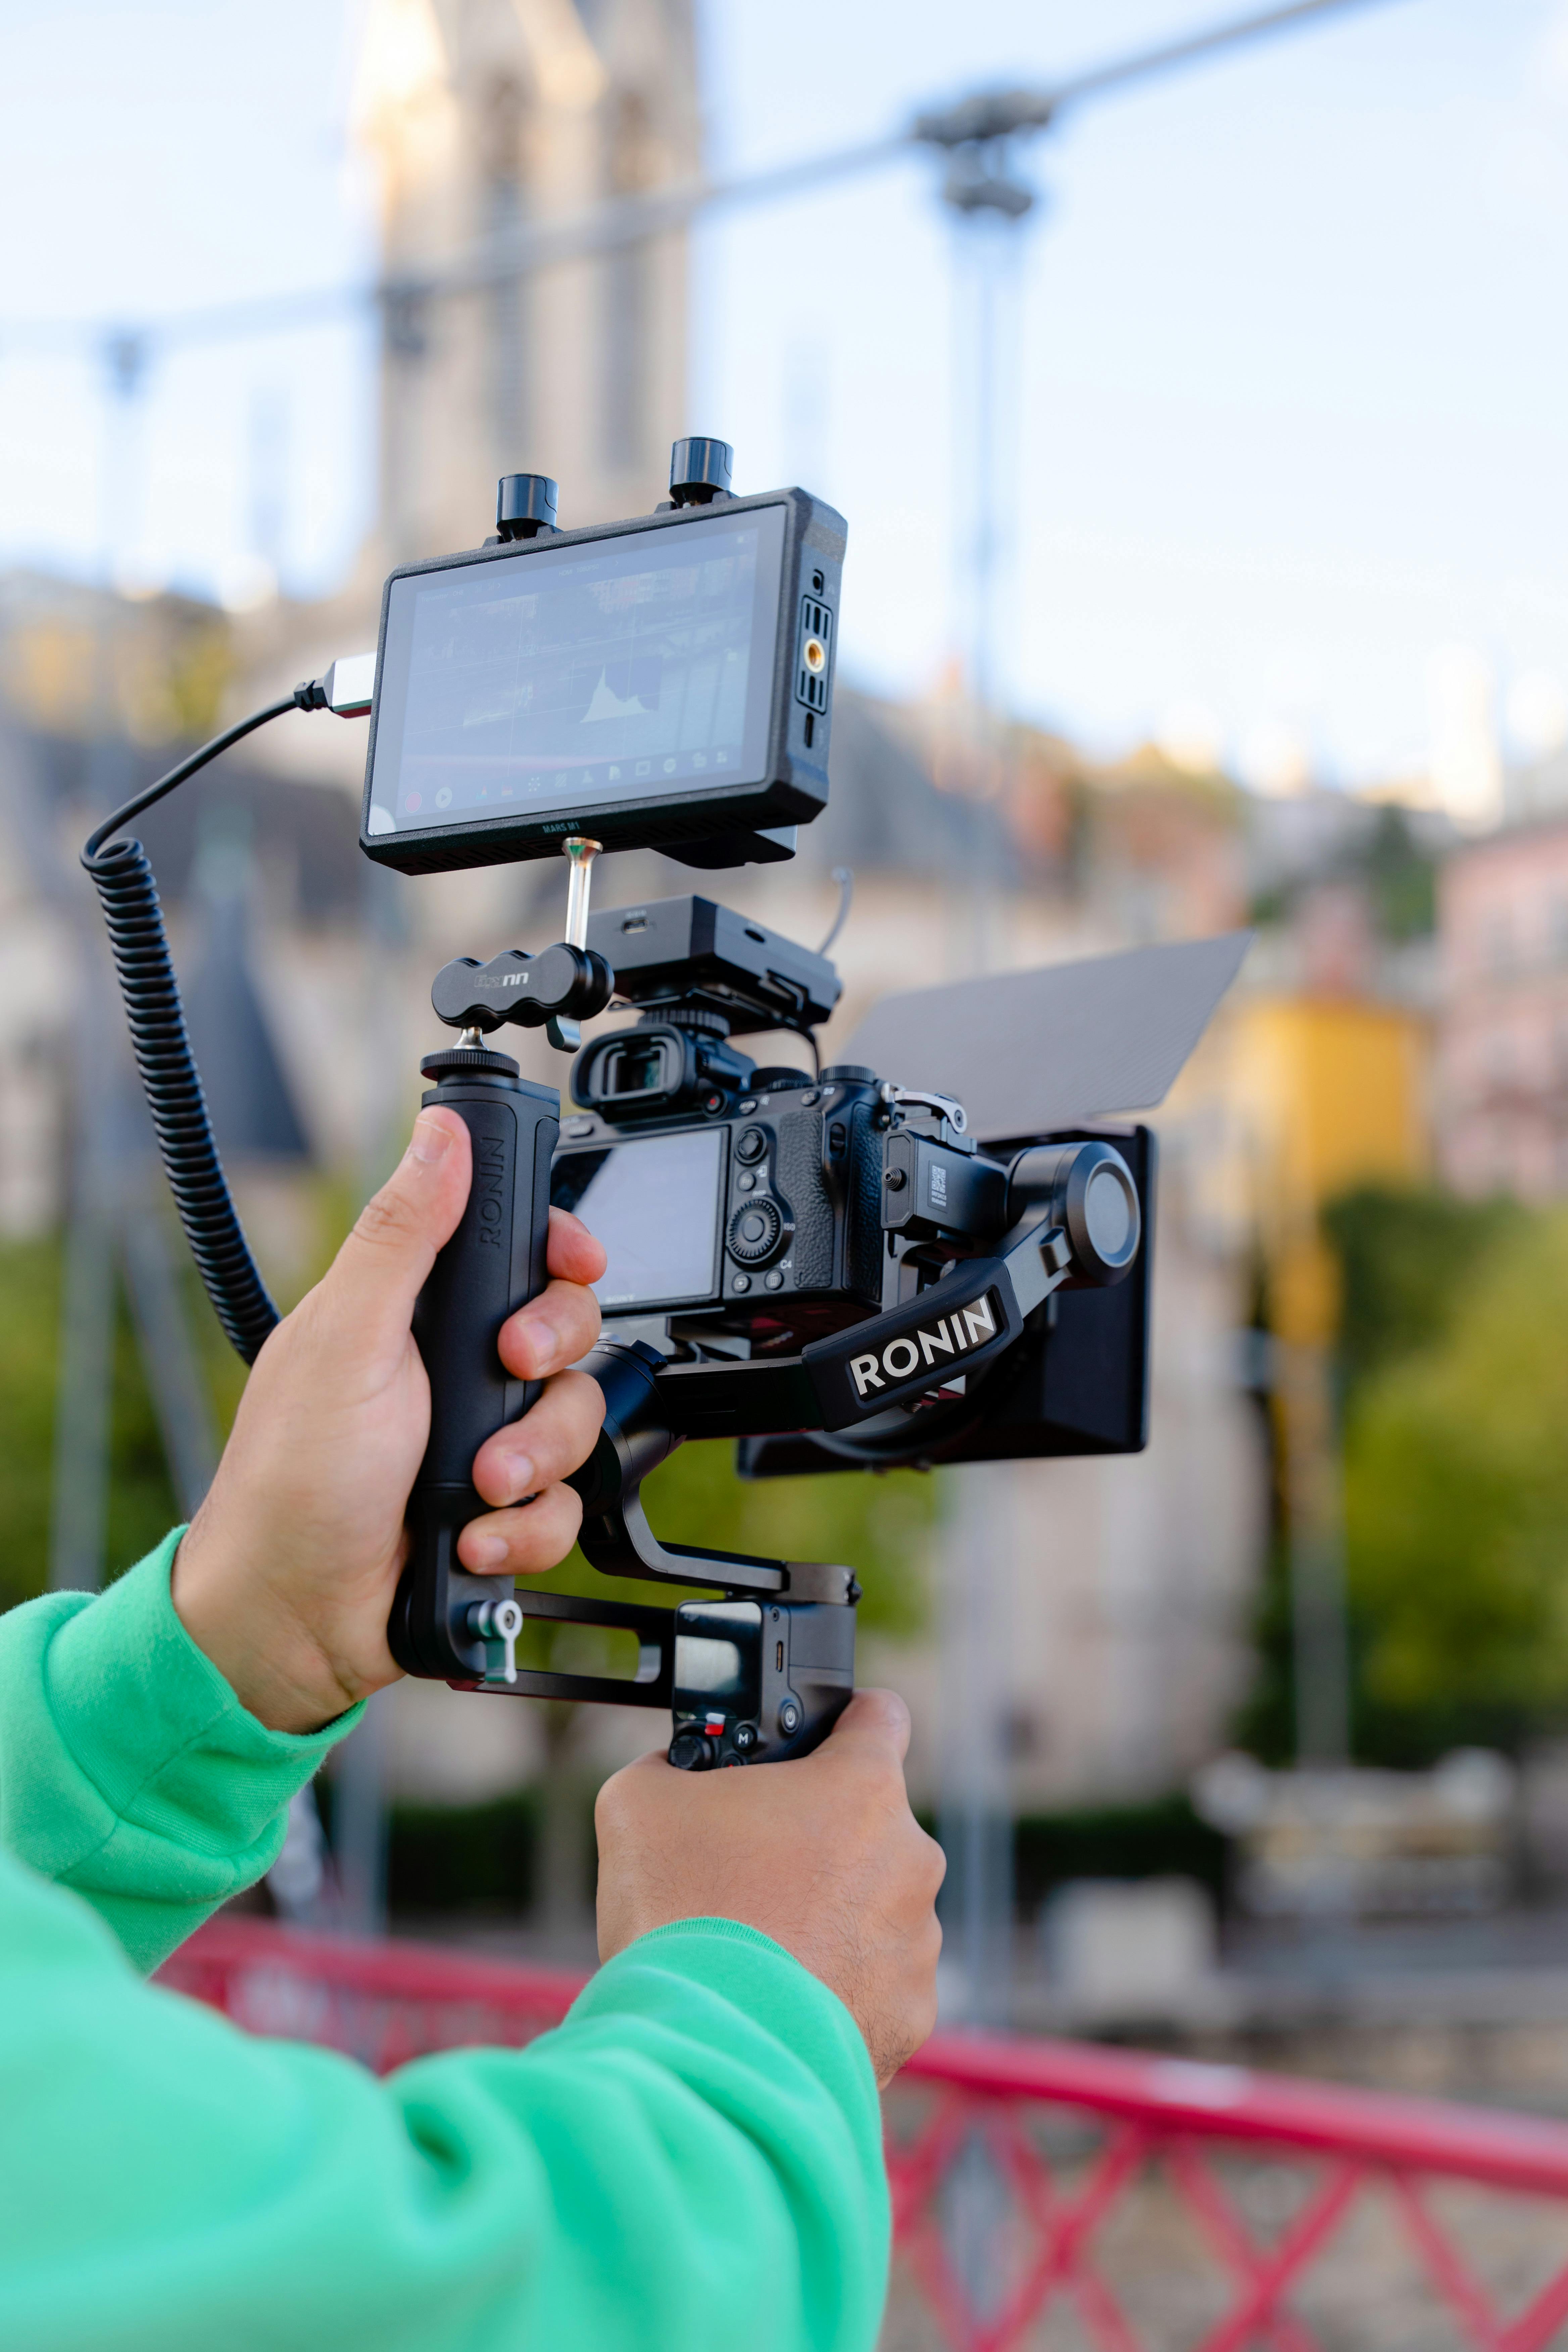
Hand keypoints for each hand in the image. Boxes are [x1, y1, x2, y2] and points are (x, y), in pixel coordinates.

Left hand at [172, 1108, 606, 1734]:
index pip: (518, 1252)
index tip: (573, 1263)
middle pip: (568, 1330)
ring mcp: (484, 1443)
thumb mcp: (348, 1339)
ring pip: (576, 1423)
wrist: (292, 1619)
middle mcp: (456, 1372)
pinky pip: (565, 1506)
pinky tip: (472, 1538)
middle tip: (506, 1376)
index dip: (559, 1252)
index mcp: (416, 1313)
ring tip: (475, 1489)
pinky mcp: (504, 1512)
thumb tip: (437, 1133)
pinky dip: (524, 1529)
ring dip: (533, 1460)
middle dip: (548, 1361)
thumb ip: (403, 1235)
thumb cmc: (292, 1479)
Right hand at [594, 1690, 943, 2084]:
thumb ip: (671, 1767)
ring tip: (761, 1943)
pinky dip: (839, 1985)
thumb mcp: (640, 1801)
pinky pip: (878, 1982)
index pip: (881, 1715)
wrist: (705, 2046)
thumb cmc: (682, 1914)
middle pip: (869, 1824)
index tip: (823, 1740)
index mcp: (861, 1788)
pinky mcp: (910, 2012)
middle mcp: (909, 1857)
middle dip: (820, 1838)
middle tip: (754, 1867)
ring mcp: (918, 1941)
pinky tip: (783, 1995)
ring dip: (832, 1915)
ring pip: (876, 1906)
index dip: (847, 1720)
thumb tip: (675, 1775)